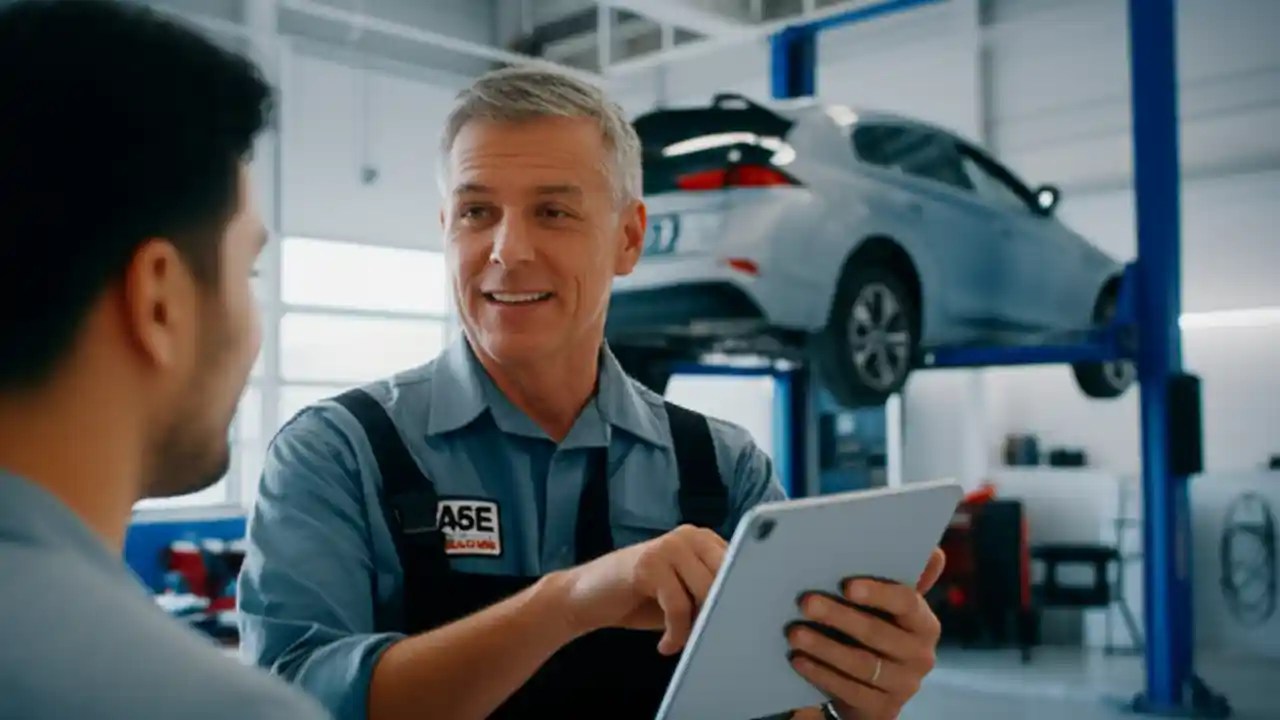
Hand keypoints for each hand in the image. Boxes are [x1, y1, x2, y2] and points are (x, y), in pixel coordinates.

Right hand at [557, 524, 726, 654]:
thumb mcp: (683, 597)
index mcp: (704, 540)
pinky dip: (676, 633)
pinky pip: (679, 605)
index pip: (742, 566)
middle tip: (708, 639)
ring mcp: (669, 546)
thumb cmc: (640, 600)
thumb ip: (710, 596)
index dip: (743, 597)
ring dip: (698, 627)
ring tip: (680, 643)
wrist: (586, 597)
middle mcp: (689, 536)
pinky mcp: (649, 563)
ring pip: (706, 591)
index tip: (743, 625)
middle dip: (721, 612)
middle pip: (727, 578)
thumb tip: (744, 615)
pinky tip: (665, 645)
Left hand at [787, 548, 945, 719]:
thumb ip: (905, 578)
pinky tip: (798, 660)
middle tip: (805, 602)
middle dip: (839, 616)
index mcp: (925, 624)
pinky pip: (848, 690)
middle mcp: (921, 656)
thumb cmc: (880, 632)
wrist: (878, 688)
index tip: (846, 585)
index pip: (907, 603)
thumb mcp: (891, 608)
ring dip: (824, 647)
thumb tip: (933, 549)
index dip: (878, 593)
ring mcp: (904, 685)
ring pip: (861, 663)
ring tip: (794, 633)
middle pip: (877, 633)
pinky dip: (820, 674)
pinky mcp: (883, 708)